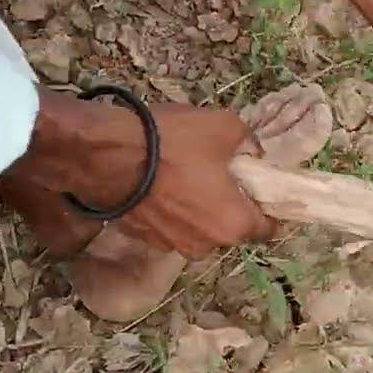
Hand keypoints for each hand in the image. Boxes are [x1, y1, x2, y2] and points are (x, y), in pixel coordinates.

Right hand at [0, 89, 271, 257]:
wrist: (103, 155)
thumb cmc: (172, 143)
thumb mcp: (224, 126)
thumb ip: (249, 142)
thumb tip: (253, 152)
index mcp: (233, 224)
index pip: (268, 229)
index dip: (270, 209)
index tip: (263, 190)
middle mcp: (206, 245)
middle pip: (231, 228)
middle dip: (231, 205)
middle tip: (222, 174)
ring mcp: (170, 245)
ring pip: (199, 228)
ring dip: (198, 208)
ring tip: (186, 174)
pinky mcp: (142, 238)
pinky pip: (169, 225)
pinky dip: (171, 209)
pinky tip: (161, 182)